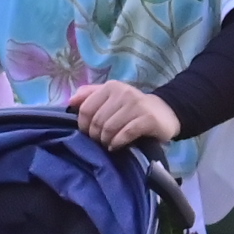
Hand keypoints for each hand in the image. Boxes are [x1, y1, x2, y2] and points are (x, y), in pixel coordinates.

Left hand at [66, 79, 184, 150]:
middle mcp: (123, 93)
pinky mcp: (147, 119)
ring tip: (109, 144)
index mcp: (111, 87)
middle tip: (101, 141)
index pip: (86, 109)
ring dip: (106, 141)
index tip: (89, 133)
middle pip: (97, 121)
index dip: (83, 125)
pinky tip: (117, 146)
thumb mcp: (111, 97)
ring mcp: (136, 105)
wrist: (164, 112)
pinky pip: (125, 134)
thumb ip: (89, 96)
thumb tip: (70, 101)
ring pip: (109, 128)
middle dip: (96, 136)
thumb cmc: (132, 108)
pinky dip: (118, 143)